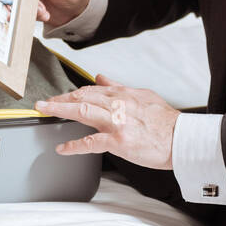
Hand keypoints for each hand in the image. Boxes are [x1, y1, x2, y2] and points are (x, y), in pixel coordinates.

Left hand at [34, 74, 178, 169]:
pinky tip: (62, 148)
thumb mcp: (143, 95)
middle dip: (60, 99)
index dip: (72, 92)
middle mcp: (118, 104)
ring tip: (44, 111)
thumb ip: (119, 87)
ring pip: (82, 111)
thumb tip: (100, 77)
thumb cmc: (166, 121)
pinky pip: (91, 143)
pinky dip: (74, 146)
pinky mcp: (119, 141)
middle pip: (82, 97)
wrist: (182, 138)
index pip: (91, 89)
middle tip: (43, 103)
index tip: (60, 96)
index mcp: (123, 94)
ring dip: (59, 110)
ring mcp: (117, 122)